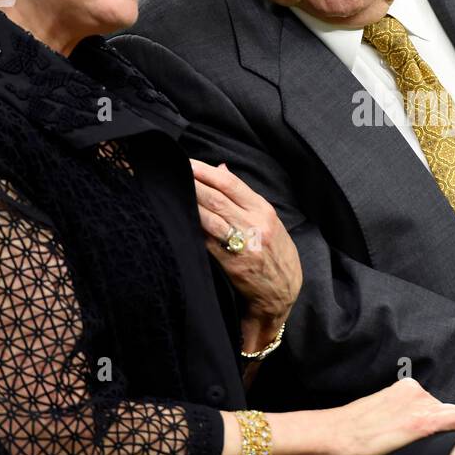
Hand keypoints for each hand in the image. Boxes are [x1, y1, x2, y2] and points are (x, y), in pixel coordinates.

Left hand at [190, 159, 301, 352]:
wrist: (284, 291)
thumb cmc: (275, 252)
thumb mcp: (269, 220)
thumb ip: (244, 197)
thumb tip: (221, 170)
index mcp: (264, 210)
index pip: (230, 184)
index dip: (206, 171)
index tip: (188, 162)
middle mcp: (255, 225)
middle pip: (217, 198)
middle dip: (193, 183)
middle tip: (172, 172)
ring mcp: (244, 245)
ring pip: (210, 218)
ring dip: (189, 203)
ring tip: (171, 191)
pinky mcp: (232, 265)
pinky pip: (208, 243)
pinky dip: (194, 229)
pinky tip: (179, 219)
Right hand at [334, 378, 454, 454]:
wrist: (340, 434)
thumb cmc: (354, 428)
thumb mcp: (379, 409)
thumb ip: (399, 411)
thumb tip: (410, 426)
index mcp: (405, 387)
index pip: (431, 402)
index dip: (438, 418)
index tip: (442, 432)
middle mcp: (417, 391)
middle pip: (442, 409)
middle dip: (444, 427)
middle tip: (445, 445)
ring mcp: (421, 405)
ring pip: (452, 416)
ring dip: (454, 431)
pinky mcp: (423, 423)